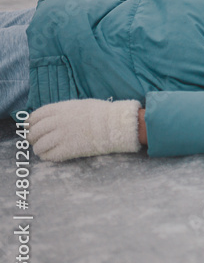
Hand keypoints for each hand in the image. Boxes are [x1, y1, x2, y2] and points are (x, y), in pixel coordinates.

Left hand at [27, 99, 142, 161]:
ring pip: (39, 146)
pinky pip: (49, 156)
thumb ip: (61, 111)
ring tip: (42, 149)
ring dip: (38, 148)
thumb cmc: (100, 113)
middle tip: (35, 140)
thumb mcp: (78, 105)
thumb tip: (47, 118)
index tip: (30, 127)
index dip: (29, 123)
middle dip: (32, 138)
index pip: (34, 117)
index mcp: (59, 109)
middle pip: (34, 132)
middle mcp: (57, 122)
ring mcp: (62, 136)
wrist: (115, 125)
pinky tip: (50, 155)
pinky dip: (47, 156)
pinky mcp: (68, 150)